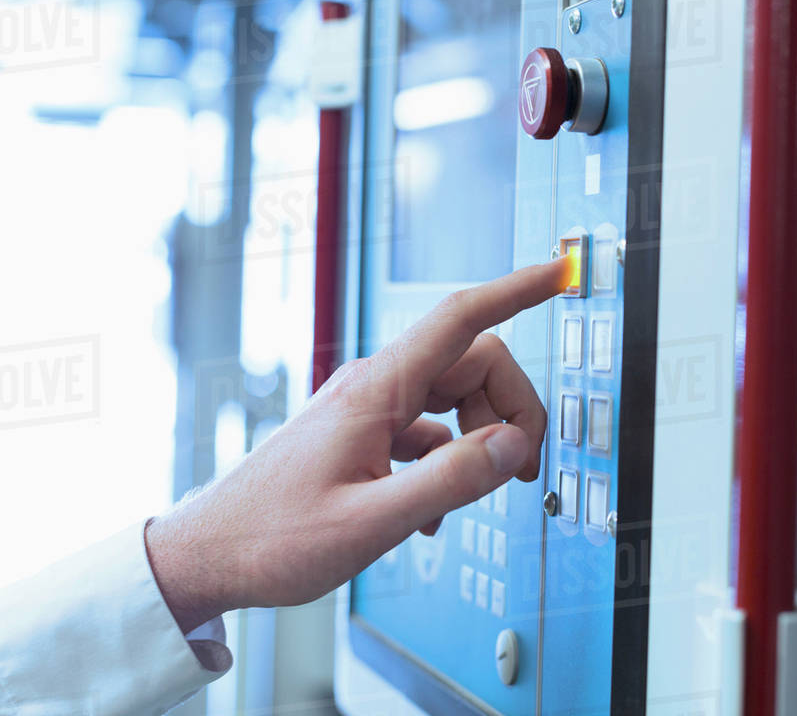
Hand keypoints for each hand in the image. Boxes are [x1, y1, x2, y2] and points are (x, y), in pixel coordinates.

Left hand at [145, 259, 570, 633]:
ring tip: (480, 493)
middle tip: (520, 471)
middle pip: (474, 364)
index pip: (462, 318)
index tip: (558, 274)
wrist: (207, 554)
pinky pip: (428, 430)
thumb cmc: (272, 539)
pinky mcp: (363, 435)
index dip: (517, 291)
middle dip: (512, 409)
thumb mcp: (370, 522)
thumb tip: (512, 445)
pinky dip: (448, 462)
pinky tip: (434, 511)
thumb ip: (449, 481)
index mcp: (377, 390)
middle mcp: (375, 387)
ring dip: (482, 438)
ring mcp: (368, 409)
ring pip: (455, 396)